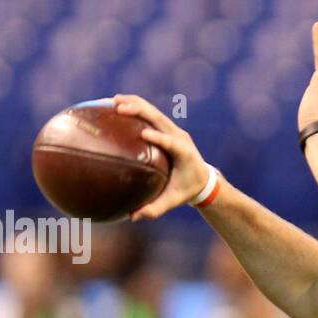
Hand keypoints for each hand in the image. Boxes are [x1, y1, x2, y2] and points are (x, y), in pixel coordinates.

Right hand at [112, 93, 210, 220]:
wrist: (203, 178)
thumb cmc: (187, 190)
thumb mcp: (174, 200)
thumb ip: (155, 209)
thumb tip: (132, 217)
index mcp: (184, 153)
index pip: (172, 143)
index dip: (160, 137)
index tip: (144, 133)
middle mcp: (180, 137)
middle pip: (160, 119)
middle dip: (141, 111)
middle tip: (120, 108)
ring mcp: (174, 130)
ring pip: (154, 112)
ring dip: (135, 104)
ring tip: (114, 100)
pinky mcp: (167, 127)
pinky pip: (150, 114)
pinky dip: (135, 107)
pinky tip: (115, 103)